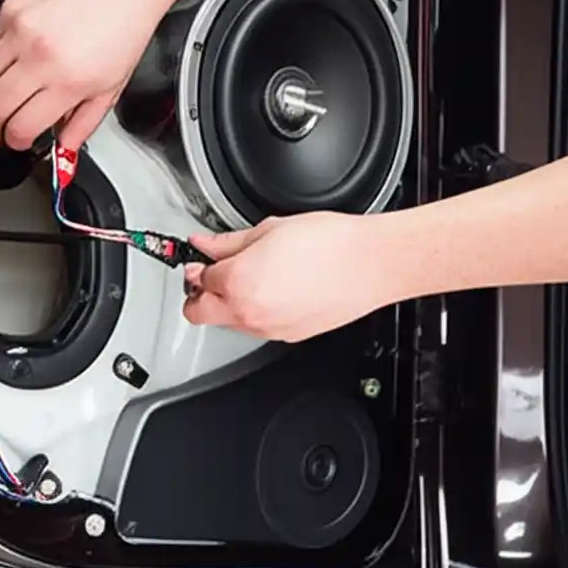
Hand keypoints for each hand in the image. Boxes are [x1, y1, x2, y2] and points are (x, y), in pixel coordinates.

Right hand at [0, 0, 167, 150]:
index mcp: (67, 82)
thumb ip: (81, 127)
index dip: (13, 141)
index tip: (14, 140)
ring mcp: (21, 31)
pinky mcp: (11, 11)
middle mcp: (39, 56)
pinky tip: (12, 61)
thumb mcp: (109, 92)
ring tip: (1, 95)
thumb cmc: (121, 34)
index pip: (20, 127)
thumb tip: (61, 152)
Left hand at [182, 212, 400, 342]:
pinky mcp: (288, 336)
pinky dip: (253, 312)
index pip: (196, 279)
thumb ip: (228, 242)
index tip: (199, 258)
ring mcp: (268, 329)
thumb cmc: (331, 244)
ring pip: (226, 323)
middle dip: (198, 294)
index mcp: (238, 281)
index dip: (195, 265)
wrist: (372, 264)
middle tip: (208, 274)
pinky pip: (255, 328)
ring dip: (226, 304)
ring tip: (247, 277)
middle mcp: (249, 312)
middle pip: (198, 313)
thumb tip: (205, 244)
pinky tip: (270, 290)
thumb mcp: (269, 230)